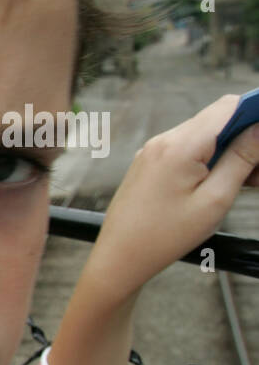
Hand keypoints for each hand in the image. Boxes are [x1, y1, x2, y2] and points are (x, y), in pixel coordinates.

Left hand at [89, 94, 258, 301]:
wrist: (119, 257)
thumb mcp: (215, 199)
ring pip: (203, 137)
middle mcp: (163, 141)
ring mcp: (152, 151)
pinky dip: (208, 160)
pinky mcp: (149, 163)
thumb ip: (241, 159)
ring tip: (244, 182)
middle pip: (218, 121)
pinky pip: (185, 151)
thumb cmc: (164, 236)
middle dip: (246, 139)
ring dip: (229, 152)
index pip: (229, 106)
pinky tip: (218, 184)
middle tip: (257, 173)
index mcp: (179, 146)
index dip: (255, 113)